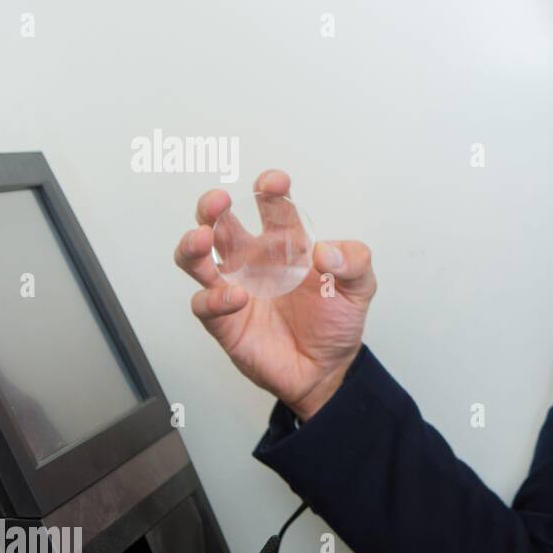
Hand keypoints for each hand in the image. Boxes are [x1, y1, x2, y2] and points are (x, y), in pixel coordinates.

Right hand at [173, 170, 375, 419]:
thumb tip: (327, 251)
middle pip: (220, 224)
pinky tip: (234, 297)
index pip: (272, 207)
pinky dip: (214, 298)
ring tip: (202, 237)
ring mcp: (235, 289)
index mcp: (286, 245)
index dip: (270, 189)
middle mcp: (254, 262)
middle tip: (218, 200)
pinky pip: (205, 305)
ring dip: (193, 245)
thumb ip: (354, 262)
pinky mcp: (225, 323)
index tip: (274, 182)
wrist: (329, 370)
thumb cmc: (337, 322)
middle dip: (212, 208)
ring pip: (197, 260)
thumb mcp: (360, 288)